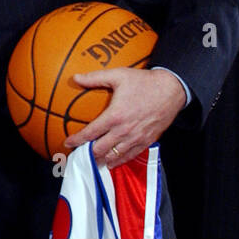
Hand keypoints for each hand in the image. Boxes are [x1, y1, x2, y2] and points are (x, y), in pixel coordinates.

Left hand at [64, 67, 186, 167]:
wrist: (171, 90)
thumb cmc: (143, 82)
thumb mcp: (118, 75)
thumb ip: (94, 78)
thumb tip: (74, 78)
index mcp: (115, 116)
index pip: (91, 133)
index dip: (77, 140)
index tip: (67, 143)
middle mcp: (125, 130)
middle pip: (101, 149)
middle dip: (87, 154)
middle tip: (77, 155)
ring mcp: (137, 138)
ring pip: (115, 156)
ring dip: (101, 160)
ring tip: (91, 162)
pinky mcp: (147, 141)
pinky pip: (130, 156)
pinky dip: (118, 161)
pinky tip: (111, 162)